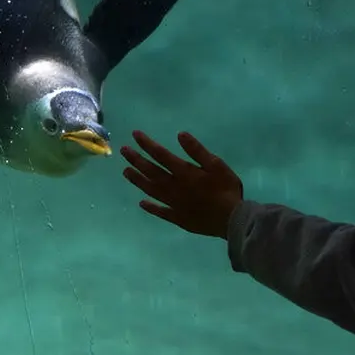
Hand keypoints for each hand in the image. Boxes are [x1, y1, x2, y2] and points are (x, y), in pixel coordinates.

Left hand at [121, 130, 243, 238]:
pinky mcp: (177, 217)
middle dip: (136, 160)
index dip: (147, 144)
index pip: (161, 155)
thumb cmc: (227, 189)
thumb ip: (197, 151)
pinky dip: (151, 207)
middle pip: (151, 171)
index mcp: (184, 172)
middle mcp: (174, 187)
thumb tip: (180, 134)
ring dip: (138, 180)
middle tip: (123, 151)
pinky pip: (160, 211)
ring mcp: (174, 203)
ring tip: (125, 172)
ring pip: (151, 190)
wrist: (231, 219)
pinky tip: (142, 203)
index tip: (135, 135)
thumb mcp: (217, 165)